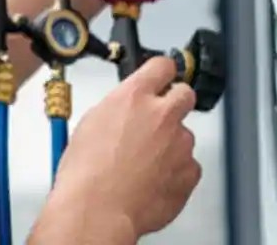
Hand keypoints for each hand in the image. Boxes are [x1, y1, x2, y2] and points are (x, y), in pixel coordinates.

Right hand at [41, 58, 201, 239]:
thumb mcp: (92, 123)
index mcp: (134, 97)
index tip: (163, 76)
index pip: (162, 66)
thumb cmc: (86, 174)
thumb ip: (118, 108)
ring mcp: (179, 142)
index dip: (162, 71)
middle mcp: (162, 114)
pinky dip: (176, 172)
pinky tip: (154, 181)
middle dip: (175, 103)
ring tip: (145, 165)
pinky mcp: (189, 171)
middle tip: (159, 121)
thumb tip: (125, 111)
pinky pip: (189, 166)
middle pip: (185, 94)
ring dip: (171, 145)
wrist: (98, 210)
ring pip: (184, 135)